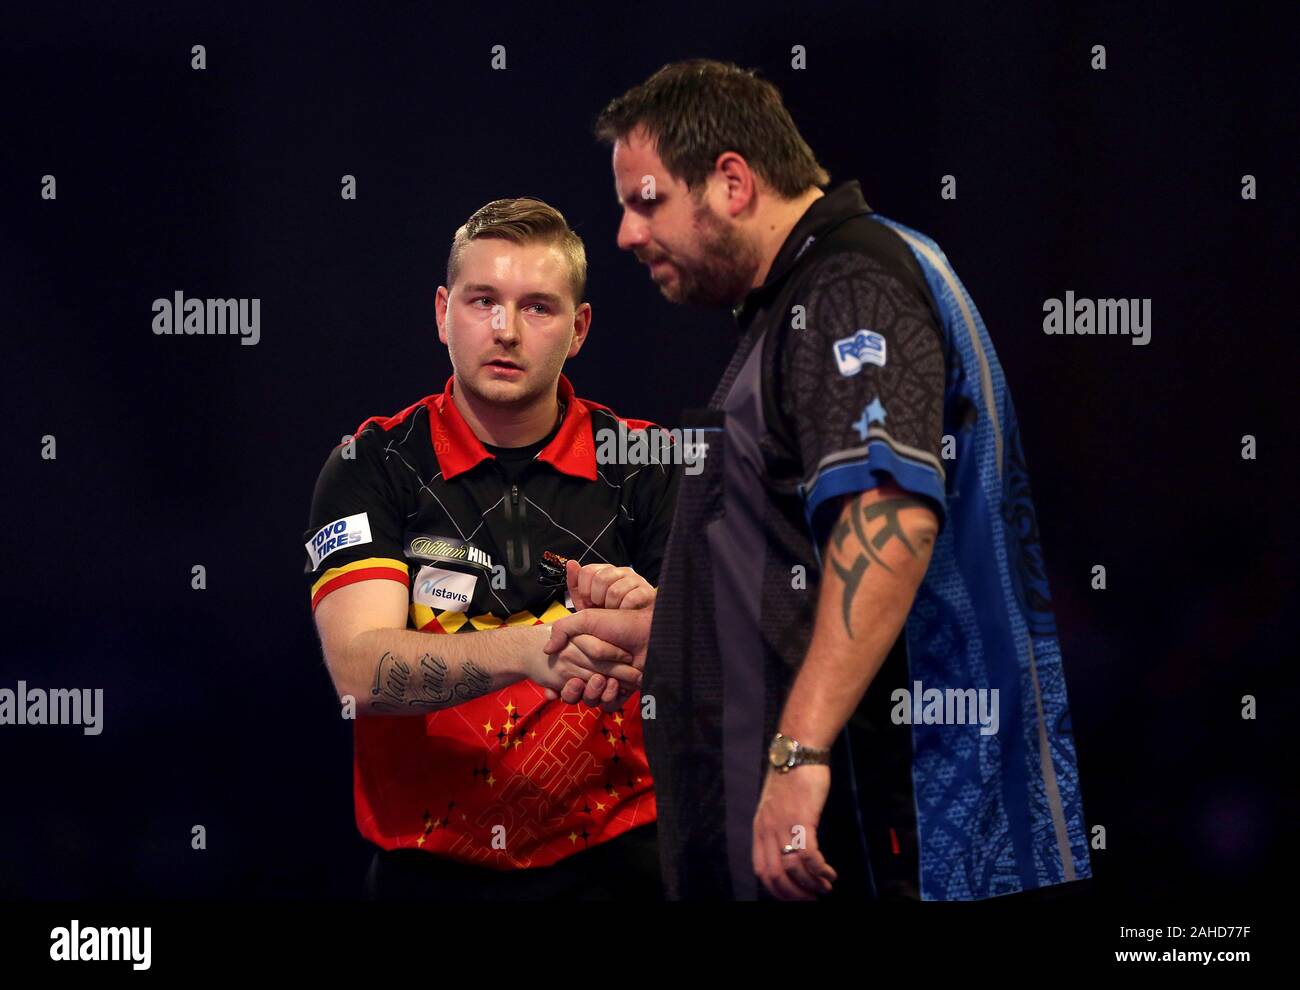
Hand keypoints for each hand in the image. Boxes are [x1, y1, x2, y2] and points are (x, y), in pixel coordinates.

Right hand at [555, 560, 654, 708]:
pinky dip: (609, 698)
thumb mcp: (585, 619)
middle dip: (577, 688)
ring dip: (593, 693)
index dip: (561, 681)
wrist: (648, 630)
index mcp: (582, 656)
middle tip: (579, 680)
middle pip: (577, 690)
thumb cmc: (617, 621)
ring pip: (591, 699)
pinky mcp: (621, 692)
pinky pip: (609, 704)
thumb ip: (563, 630)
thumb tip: (547, 650)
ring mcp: (607, 682)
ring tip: (601, 680)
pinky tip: (613, 686)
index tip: (564, 677)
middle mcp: (593, 670)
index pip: (565, 676)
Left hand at [566, 559, 655, 610]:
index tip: (589, 600)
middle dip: (597, 599)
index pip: (587, 571)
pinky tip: (626, 613)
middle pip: (600, 580)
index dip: (584, 590)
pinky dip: (624, 610)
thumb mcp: (586, 602)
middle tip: (603, 607)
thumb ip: (576, 584)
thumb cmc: (608, 613)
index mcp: (605, 571)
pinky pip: (630, 599)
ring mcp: (635, 580)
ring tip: (614, 611)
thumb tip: (571, 563)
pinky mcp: (647, 591)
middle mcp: (621, 571)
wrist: (631, 627)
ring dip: (611, 607)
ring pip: (614, 591)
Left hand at [752, 765, 836, 899]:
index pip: (761, 870)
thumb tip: (788, 849)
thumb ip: (776, 827)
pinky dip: (820, 871)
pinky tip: (830, 873)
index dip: (777, 889)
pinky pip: (809, 856)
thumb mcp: (775, 805)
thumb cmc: (791, 777)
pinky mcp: (802, 820)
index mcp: (760, 828)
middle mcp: (768, 830)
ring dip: (811, 885)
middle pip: (776, 876)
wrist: (797, 752)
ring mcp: (784, 825)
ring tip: (825, 888)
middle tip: (812, 898)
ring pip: (794, 870)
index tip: (794, 895)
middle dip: (794, 894)